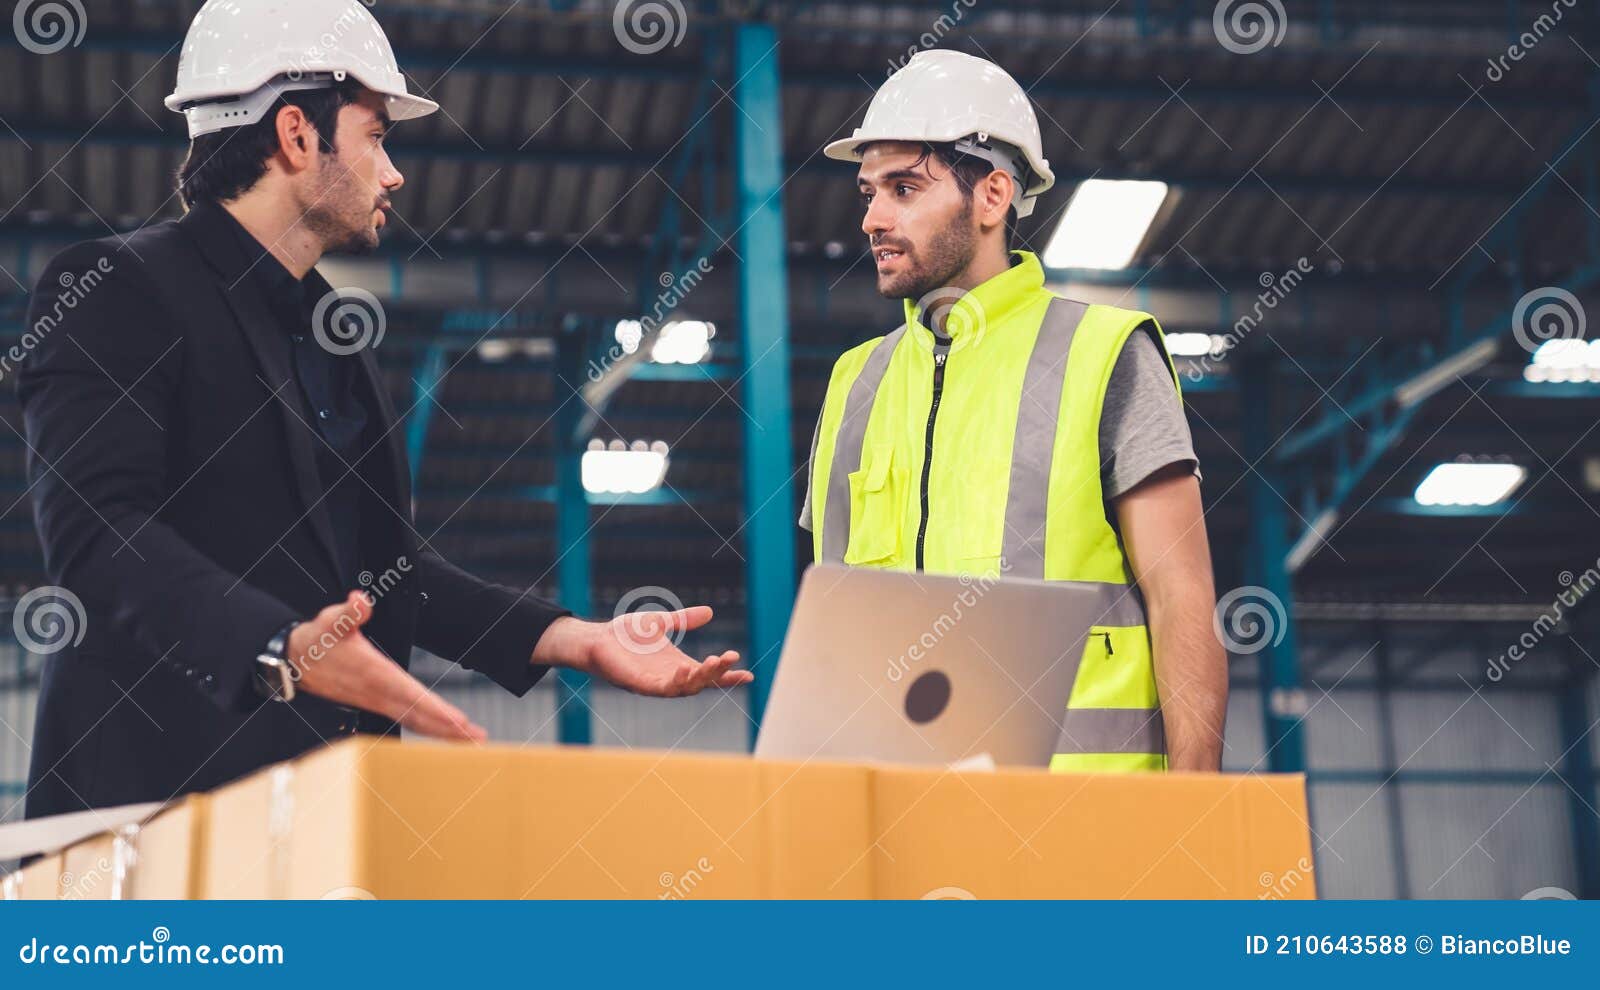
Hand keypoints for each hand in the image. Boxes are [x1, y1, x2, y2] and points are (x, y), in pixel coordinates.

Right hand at [288, 591, 486, 741]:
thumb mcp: (332, 621)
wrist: (297, 661)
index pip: (411, 695)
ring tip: (472, 738)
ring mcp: (378, 701)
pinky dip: (429, 727)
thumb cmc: (319, 639)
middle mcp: (378, 693)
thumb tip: (360, 600)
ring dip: (443, 731)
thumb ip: (350, 612)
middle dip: (448, 728)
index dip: (435, 708)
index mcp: (374, 674)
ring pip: (415, 720)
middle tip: (478, 738)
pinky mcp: (377, 703)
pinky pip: (408, 718)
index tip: (457, 720)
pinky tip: (446, 732)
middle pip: (419, 715)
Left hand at [533, 607, 752, 696]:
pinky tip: (684, 671)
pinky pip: (662, 688)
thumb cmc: (626, 635)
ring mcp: (656, 684)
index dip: (728, 676)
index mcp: (678, 666)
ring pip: (685, 688)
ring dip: (700, 677)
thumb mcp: (662, 622)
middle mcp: (671, 678)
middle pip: (702, 682)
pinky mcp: (639, 685)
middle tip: (730, 657)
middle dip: (718, 672)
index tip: (750, 674)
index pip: (708, 675)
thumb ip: (684, 620)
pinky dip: (675, 682)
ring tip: (712, 661)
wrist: (597, 639)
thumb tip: (709, 612)